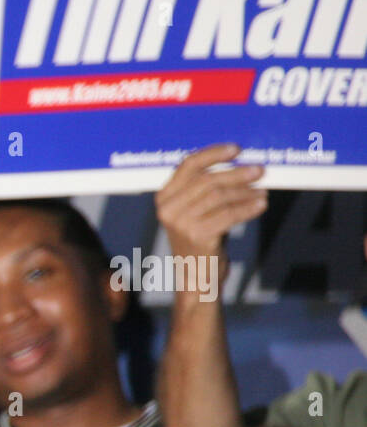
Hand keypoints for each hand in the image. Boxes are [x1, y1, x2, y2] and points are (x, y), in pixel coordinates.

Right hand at [155, 143, 266, 292]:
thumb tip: (240, 164)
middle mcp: (168, 209)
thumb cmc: (200, 239)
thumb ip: (204, 189)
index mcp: (164, 197)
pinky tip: (261, 205)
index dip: (213, 154)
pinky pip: (229, 215)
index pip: (188, 165)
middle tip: (259, 171)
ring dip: (246, 192)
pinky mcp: (197, 236)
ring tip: (262, 191)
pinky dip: (248, 208)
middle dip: (237, 174)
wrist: (195, 277)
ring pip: (220, 196)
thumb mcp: (194, 211)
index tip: (237, 149)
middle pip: (207, 180)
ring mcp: (181, 224)